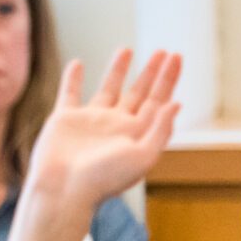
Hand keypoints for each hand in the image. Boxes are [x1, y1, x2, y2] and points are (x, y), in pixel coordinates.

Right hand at [20, 49, 181, 216]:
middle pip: (139, 93)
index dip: (168, 78)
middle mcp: (116, 125)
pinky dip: (73, 78)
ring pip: (108, 89)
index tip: (176, 56)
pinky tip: (78, 64)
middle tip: (163, 51)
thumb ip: (160, 129)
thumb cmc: (104, 179)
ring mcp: (90, 121)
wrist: (64, 190)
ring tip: (126, 50)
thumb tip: (176, 103)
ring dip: (117, 70)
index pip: (158, 100)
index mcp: (136, 133)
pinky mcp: (65, 119)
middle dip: (151, 72)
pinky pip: (70, 93)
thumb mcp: (142, 156)